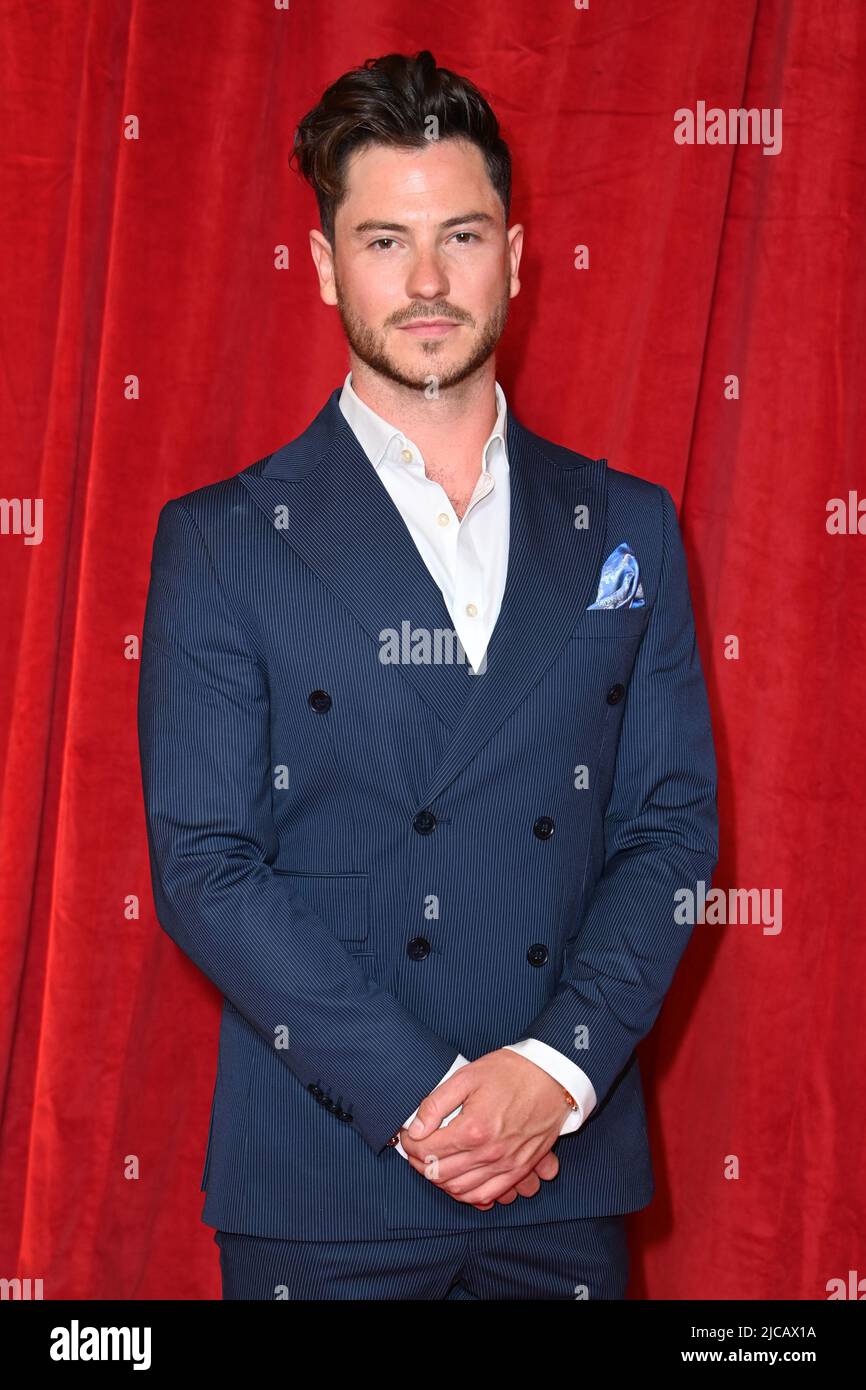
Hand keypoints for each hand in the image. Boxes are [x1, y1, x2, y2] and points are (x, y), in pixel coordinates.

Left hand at [398, 1048, 571, 1207]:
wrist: (553, 1078)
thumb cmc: (511, 1072)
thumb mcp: (467, 1076)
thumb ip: (436, 1103)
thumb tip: (415, 1128)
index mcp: (473, 1129)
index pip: (427, 1150)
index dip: (409, 1144)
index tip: (408, 1135)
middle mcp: (489, 1153)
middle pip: (439, 1173)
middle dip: (419, 1163)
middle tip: (414, 1149)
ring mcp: (505, 1166)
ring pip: (459, 1190)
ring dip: (439, 1180)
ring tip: (432, 1162)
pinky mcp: (519, 1170)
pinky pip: (486, 1196)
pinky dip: (466, 1194)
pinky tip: (457, 1181)